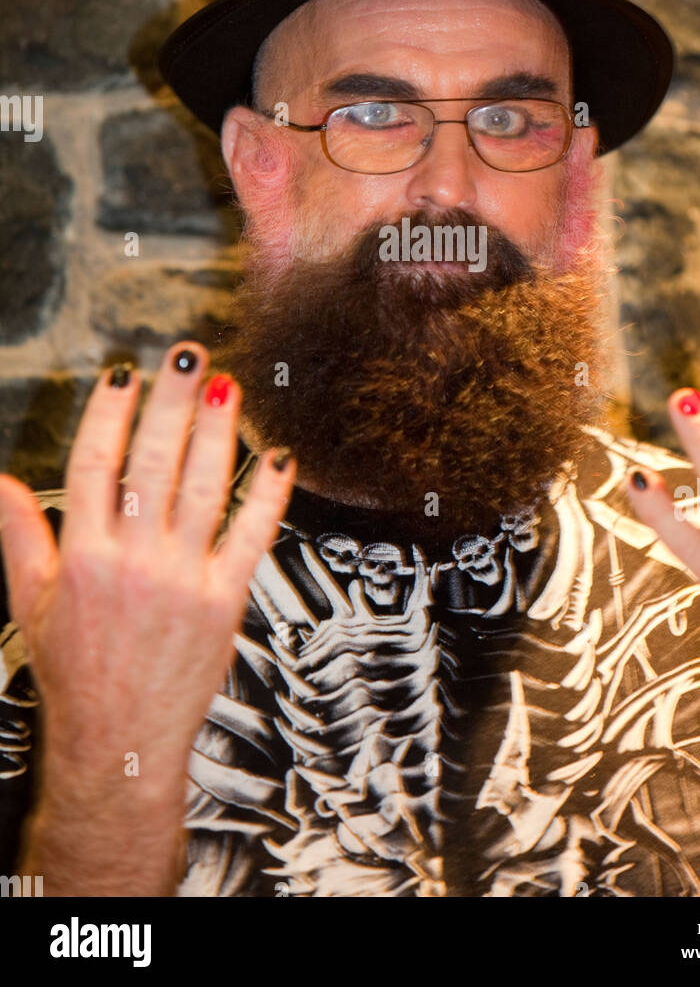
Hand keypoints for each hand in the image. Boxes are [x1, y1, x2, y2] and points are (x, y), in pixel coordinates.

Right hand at [0, 341, 295, 794]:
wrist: (118, 740)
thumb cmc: (75, 672)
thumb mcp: (30, 602)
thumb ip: (20, 534)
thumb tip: (2, 481)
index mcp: (82, 555)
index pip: (95, 462)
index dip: (109, 411)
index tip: (123, 373)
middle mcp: (134, 560)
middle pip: (154, 461)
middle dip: (173, 400)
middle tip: (188, 355)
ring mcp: (184, 578)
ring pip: (204, 487)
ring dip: (218, 431)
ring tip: (227, 386)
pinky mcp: (226, 599)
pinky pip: (251, 534)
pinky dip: (267, 493)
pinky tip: (276, 456)